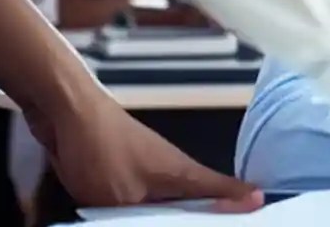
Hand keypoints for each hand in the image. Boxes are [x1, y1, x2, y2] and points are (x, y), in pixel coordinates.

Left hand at [24, 89, 261, 210]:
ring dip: (177, 213)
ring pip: (171, 199)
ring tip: (193, 218)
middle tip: (230, 218)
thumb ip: (148, 219)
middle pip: (201, 198)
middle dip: (213, 212)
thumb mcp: (123, 200)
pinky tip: (138, 218)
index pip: (222, 191)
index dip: (242, 202)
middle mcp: (173, 168)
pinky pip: (147, 197)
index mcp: (182, 173)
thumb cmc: (101, 151)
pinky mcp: (126, 168)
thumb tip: (166, 216)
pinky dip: (150, 211)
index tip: (263, 205)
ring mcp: (149, 166)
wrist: (66, 112)